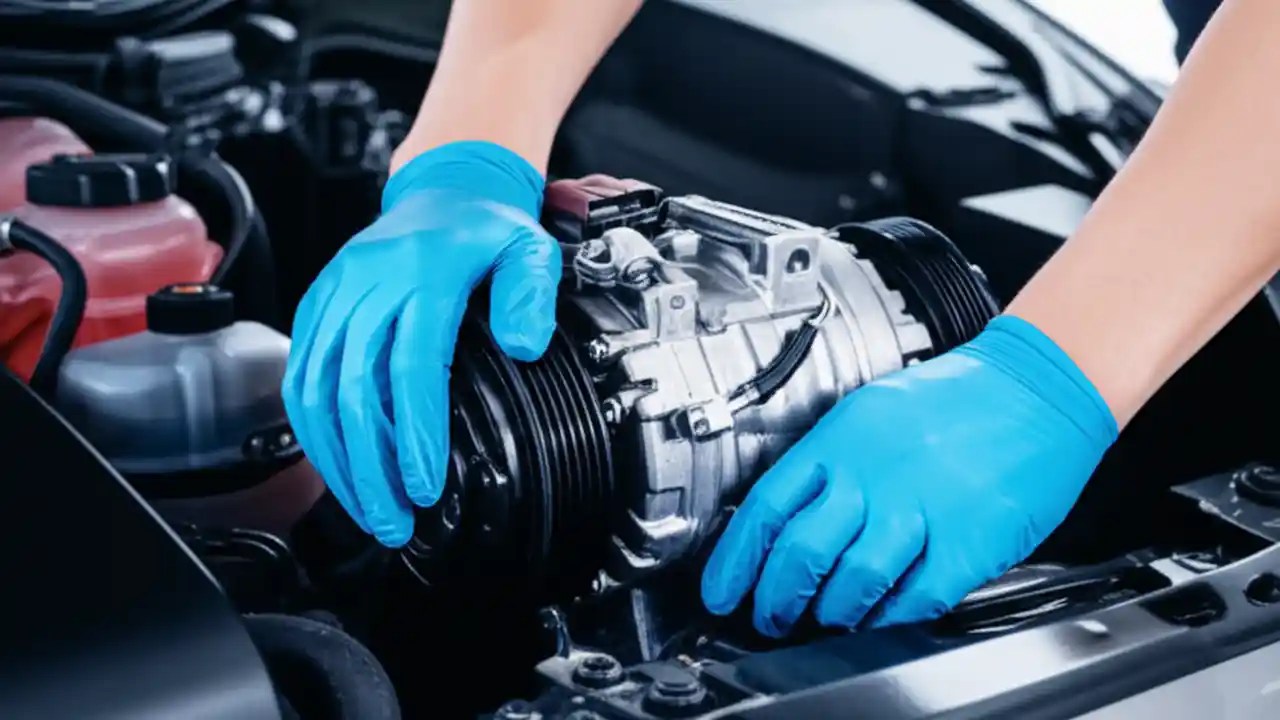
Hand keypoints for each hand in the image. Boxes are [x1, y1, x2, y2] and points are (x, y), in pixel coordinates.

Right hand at [282, 141, 560, 546]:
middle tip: (395, 520)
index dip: (415, 433)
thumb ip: (532, 295)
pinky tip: (337, 467)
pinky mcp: (316, 306)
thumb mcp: (530, 248)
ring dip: (338, 459)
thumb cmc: (487, 228)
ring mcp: (335, 294)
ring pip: (316, 389)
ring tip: (367, 509)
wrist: (445, 189)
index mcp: (422, 274)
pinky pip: (301, 374)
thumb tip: (524, 346)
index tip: (425, 485)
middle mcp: (367, 284)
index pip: (412, 366)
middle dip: (372, 466)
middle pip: (355, 389)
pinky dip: (314, 429)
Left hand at [700, 315, 1117, 636]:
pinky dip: (889, 618)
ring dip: (830, 612)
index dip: (736, 561)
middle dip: (775, 598)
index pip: (766, 509)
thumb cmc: (959, 398)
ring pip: (850, 582)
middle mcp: (873, 475)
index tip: (723, 591)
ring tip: (827, 617)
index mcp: (841, 440)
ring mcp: (920, 509)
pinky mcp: (966, 542)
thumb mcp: (871, 410)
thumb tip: (783, 514)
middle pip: (799, 554)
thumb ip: (829, 462)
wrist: (1038, 386)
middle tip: (771, 616)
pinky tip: (881, 617)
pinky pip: (914, 598)